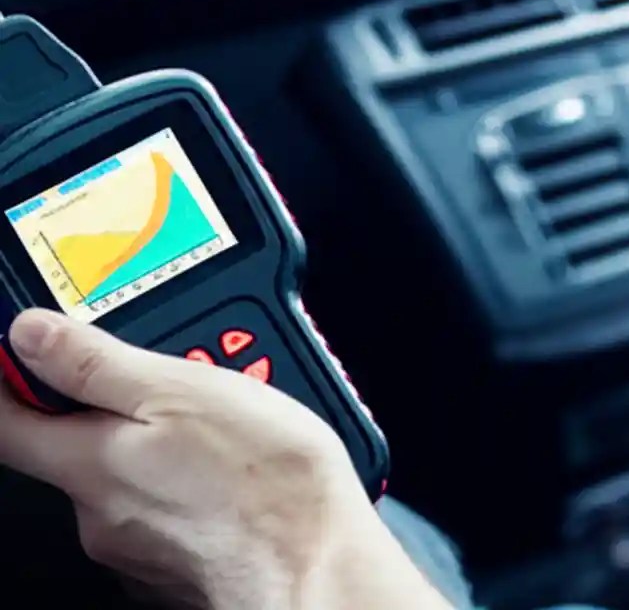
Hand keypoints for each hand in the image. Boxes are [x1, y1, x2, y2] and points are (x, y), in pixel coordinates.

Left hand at [0, 309, 443, 608]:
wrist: (318, 563)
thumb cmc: (263, 482)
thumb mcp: (182, 390)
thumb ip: (98, 364)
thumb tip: (31, 336)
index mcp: (88, 464)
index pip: (5, 421)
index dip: (10, 380)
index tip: (31, 353)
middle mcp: (99, 516)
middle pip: (77, 454)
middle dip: (119, 415)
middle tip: (179, 384)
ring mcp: (137, 552)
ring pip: (133, 484)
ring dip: (165, 452)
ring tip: (231, 429)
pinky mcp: (178, 572)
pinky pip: (171, 516)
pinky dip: (193, 491)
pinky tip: (239, 476)